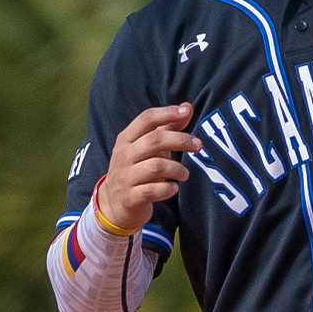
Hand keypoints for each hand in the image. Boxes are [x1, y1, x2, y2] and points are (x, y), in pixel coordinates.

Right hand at [97, 104, 199, 230]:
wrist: (115, 204)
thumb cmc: (136, 169)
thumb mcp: (146, 148)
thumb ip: (167, 128)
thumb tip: (187, 107)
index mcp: (126, 139)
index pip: (146, 119)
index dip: (167, 113)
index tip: (186, 112)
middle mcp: (123, 155)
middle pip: (155, 140)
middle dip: (181, 140)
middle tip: (198, 146)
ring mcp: (125, 177)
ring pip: (156, 166)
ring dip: (177, 169)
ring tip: (184, 174)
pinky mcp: (131, 197)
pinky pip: (154, 190)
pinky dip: (168, 188)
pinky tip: (173, 188)